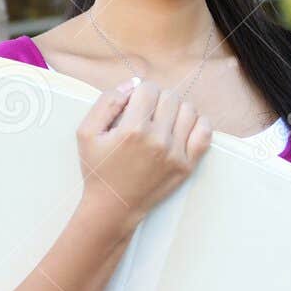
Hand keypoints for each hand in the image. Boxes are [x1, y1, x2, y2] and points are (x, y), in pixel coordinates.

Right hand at [77, 79, 210, 222]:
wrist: (113, 206)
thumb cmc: (99, 169)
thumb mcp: (86, 133)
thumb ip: (106, 102)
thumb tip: (132, 84)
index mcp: (132, 130)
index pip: (148, 88)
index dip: (139, 94)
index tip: (133, 107)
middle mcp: (158, 140)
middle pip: (169, 97)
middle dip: (156, 101)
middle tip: (146, 117)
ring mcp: (176, 154)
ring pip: (189, 110)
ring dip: (176, 111)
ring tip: (162, 123)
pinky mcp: (187, 165)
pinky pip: (205, 131)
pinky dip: (197, 124)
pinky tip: (181, 129)